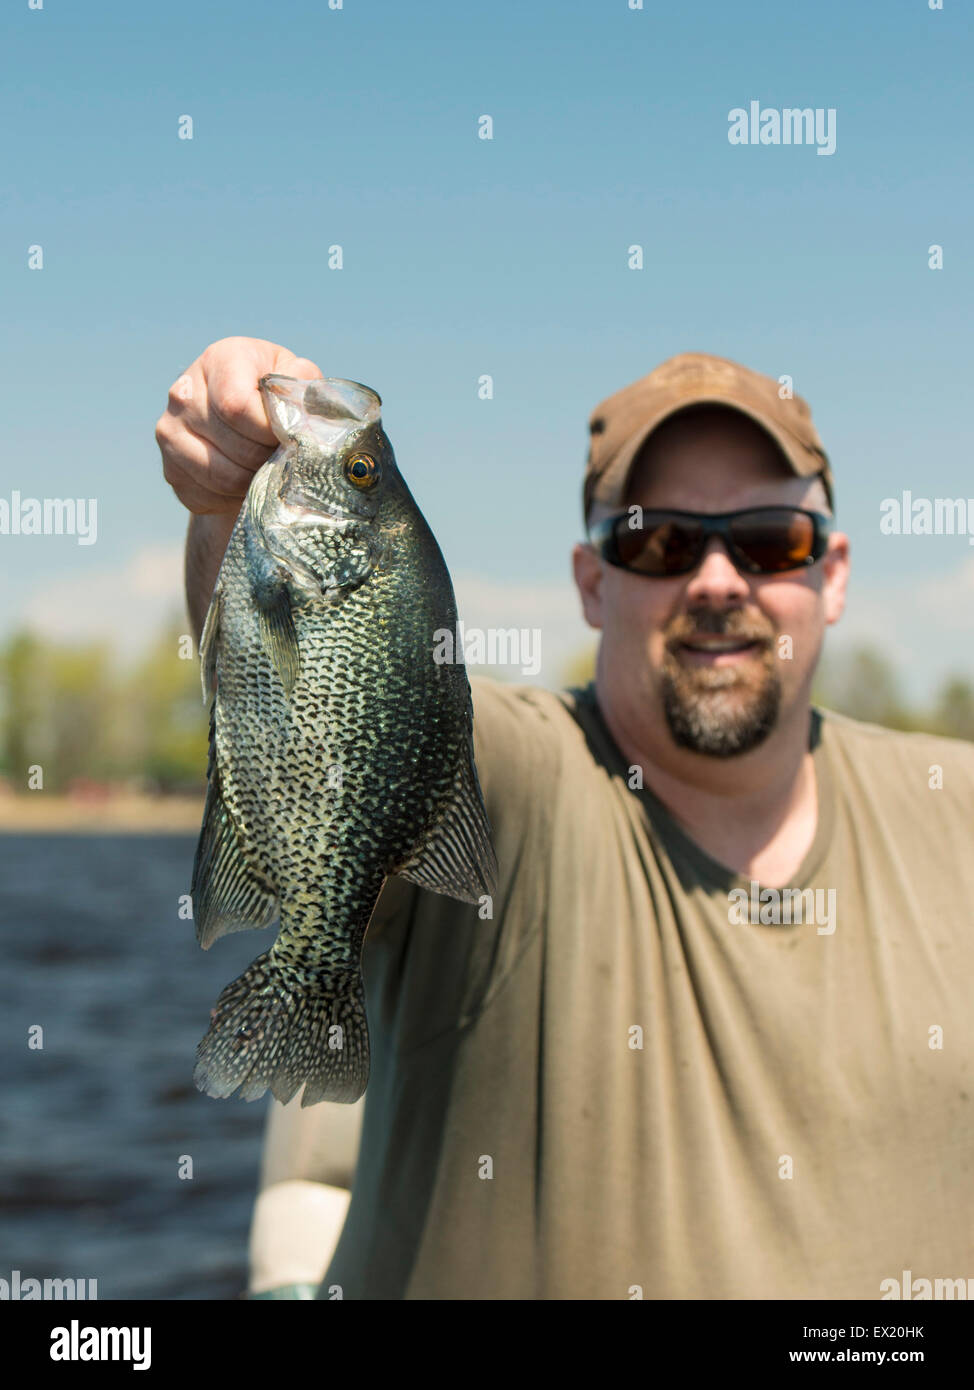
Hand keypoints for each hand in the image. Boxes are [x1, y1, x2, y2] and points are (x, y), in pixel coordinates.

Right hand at [156, 336, 322, 515]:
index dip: (270, 431)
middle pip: (235, 446)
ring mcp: (170, 432)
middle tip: (285, 459)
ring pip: (222, 477)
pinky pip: (208, 496)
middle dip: (269, 459)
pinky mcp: (170, 468)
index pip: (237, 406)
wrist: (238, 417)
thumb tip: (300, 406)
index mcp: (219, 360)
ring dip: (255, 482)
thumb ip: (301, 383)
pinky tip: (248, 483)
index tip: (289, 437)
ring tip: (270, 471)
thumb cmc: (271, 392)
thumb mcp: (292, 375)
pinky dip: (235, 499)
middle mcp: (184, 392)